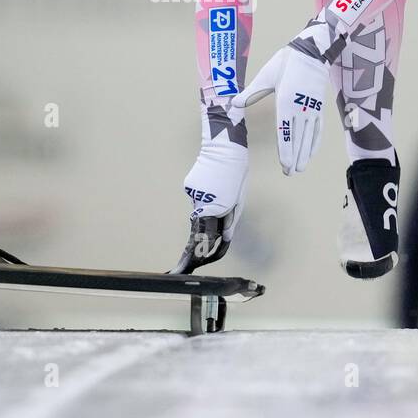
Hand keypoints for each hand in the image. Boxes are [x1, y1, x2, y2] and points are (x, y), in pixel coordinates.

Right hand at [170, 139, 247, 273]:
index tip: (196, 266)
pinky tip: (213, 188)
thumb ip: (230, 221)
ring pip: (197, 215)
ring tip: (211, 217)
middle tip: (179, 269)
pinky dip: (203, 201)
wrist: (225, 148)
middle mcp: (202, 204)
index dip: (204, 255)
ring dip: (203, 221)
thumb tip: (222, 238)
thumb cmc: (236, 173)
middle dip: (191, 252)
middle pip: (197, 232)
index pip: (209, 239)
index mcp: (218, 209)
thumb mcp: (238, 200)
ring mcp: (194, 195)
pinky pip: (197, 201)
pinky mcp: (190, 187)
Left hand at [232, 44, 329, 174]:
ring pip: (308, 137)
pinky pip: (318, 129)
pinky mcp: (318, 107)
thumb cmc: (286, 62)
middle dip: (294, 158)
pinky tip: (311, 153)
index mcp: (285, 102)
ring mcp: (311, 109)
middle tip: (290, 173)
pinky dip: (315, 142)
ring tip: (300, 168)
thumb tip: (234, 103)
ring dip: (305, 154)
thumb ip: (251, 93)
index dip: (286, 150)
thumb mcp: (265, 76)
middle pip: (298, 139)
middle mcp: (300, 108)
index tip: (285, 164)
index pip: (285, 132)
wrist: (311, 52)